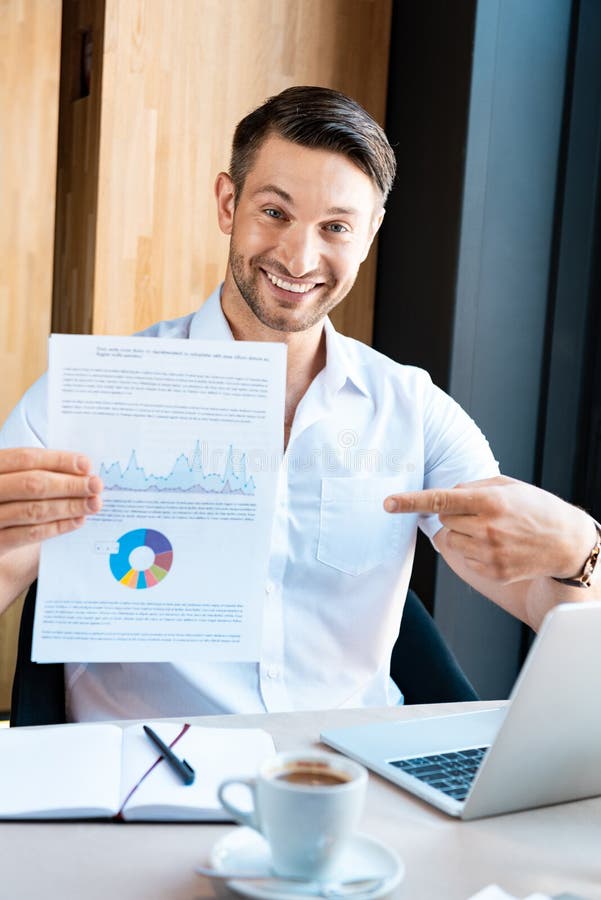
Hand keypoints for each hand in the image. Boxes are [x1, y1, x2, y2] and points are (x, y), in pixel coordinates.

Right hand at [0, 448, 102, 557]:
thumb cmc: (8, 498)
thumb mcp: (15, 478)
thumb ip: (39, 472)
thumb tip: (81, 471)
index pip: (26, 458)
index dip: (59, 461)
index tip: (86, 465)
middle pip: (32, 484)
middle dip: (69, 485)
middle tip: (95, 486)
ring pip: (34, 510)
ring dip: (69, 507)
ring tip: (93, 504)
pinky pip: (30, 534)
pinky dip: (57, 527)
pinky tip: (77, 520)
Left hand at [383, 475, 596, 583]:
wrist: (565, 542)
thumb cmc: (535, 508)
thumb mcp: (508, 486)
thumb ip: (473, 488)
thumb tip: (446, 496)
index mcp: (490, 501)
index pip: (441, 500)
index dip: (411, 502)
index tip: (388, 503)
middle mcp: (487, 528)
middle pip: (445, 521)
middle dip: (456, 516)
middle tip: (482, 515)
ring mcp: (489, 553)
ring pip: (452, 541)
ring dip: (464, 534)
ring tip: (494, 532)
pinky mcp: (492, 572)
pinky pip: (465, 559)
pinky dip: (475, 552)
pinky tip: (498, 547)